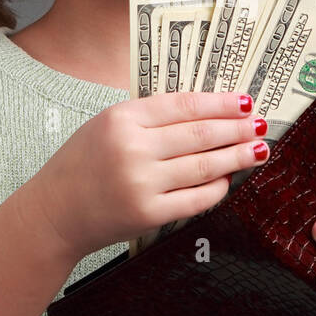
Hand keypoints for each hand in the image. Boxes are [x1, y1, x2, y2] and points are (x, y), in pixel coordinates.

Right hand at [30, 90, 270, 263]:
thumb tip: (205, 111)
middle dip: (237, 128)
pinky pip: (196, 199)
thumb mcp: (106, 124)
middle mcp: (133, 148)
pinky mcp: (148, 214)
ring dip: (237, 157)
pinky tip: (229, 179)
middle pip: (200, 134)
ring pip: (204, 166)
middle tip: (260, 125)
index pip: (183, 105)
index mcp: (122, 118)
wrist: (54, 213)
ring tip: (258, 150)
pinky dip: (217, 188)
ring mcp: (141, 183)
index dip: (219, 103)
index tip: (244, 102)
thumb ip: (148, 116)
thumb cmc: (82, 164)